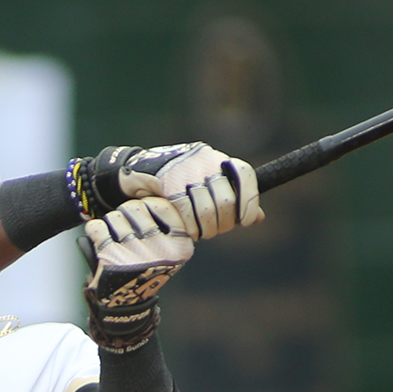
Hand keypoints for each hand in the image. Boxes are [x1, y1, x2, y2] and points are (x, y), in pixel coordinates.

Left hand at [79, 196, 192, 351]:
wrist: (126, 304)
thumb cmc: (145, 268)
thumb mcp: (167, 249)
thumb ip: (165, 220)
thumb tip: (150, 181)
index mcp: (180, 245)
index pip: (160, 205)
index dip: (146, 208)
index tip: (144, 221)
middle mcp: (161, 250)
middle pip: (135, 207)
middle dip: (125, 214)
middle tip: (126, 231)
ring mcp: (136, 254)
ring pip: (115, 216)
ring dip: (110, 224)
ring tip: (116, 240)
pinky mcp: (111, 259)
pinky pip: (96, 227)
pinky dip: (94, 231)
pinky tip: (101, 243)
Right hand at [88, 143, 264, 239]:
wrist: (135, 170)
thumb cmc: (175, 182)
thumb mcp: (205, 186)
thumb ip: (231, 199)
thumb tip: (257, 218)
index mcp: (217, 159)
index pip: (244, 174)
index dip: (249, 201)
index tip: (245, 221)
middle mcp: (204, 160)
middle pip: (226, 200)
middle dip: (222, 223)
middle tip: (212, 231)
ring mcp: (186, 170)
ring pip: (207, 210)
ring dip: (205, 229)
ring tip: (198, 232)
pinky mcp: (167, 182)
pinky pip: (186, 213)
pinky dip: (188, 228)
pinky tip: (185, 230)